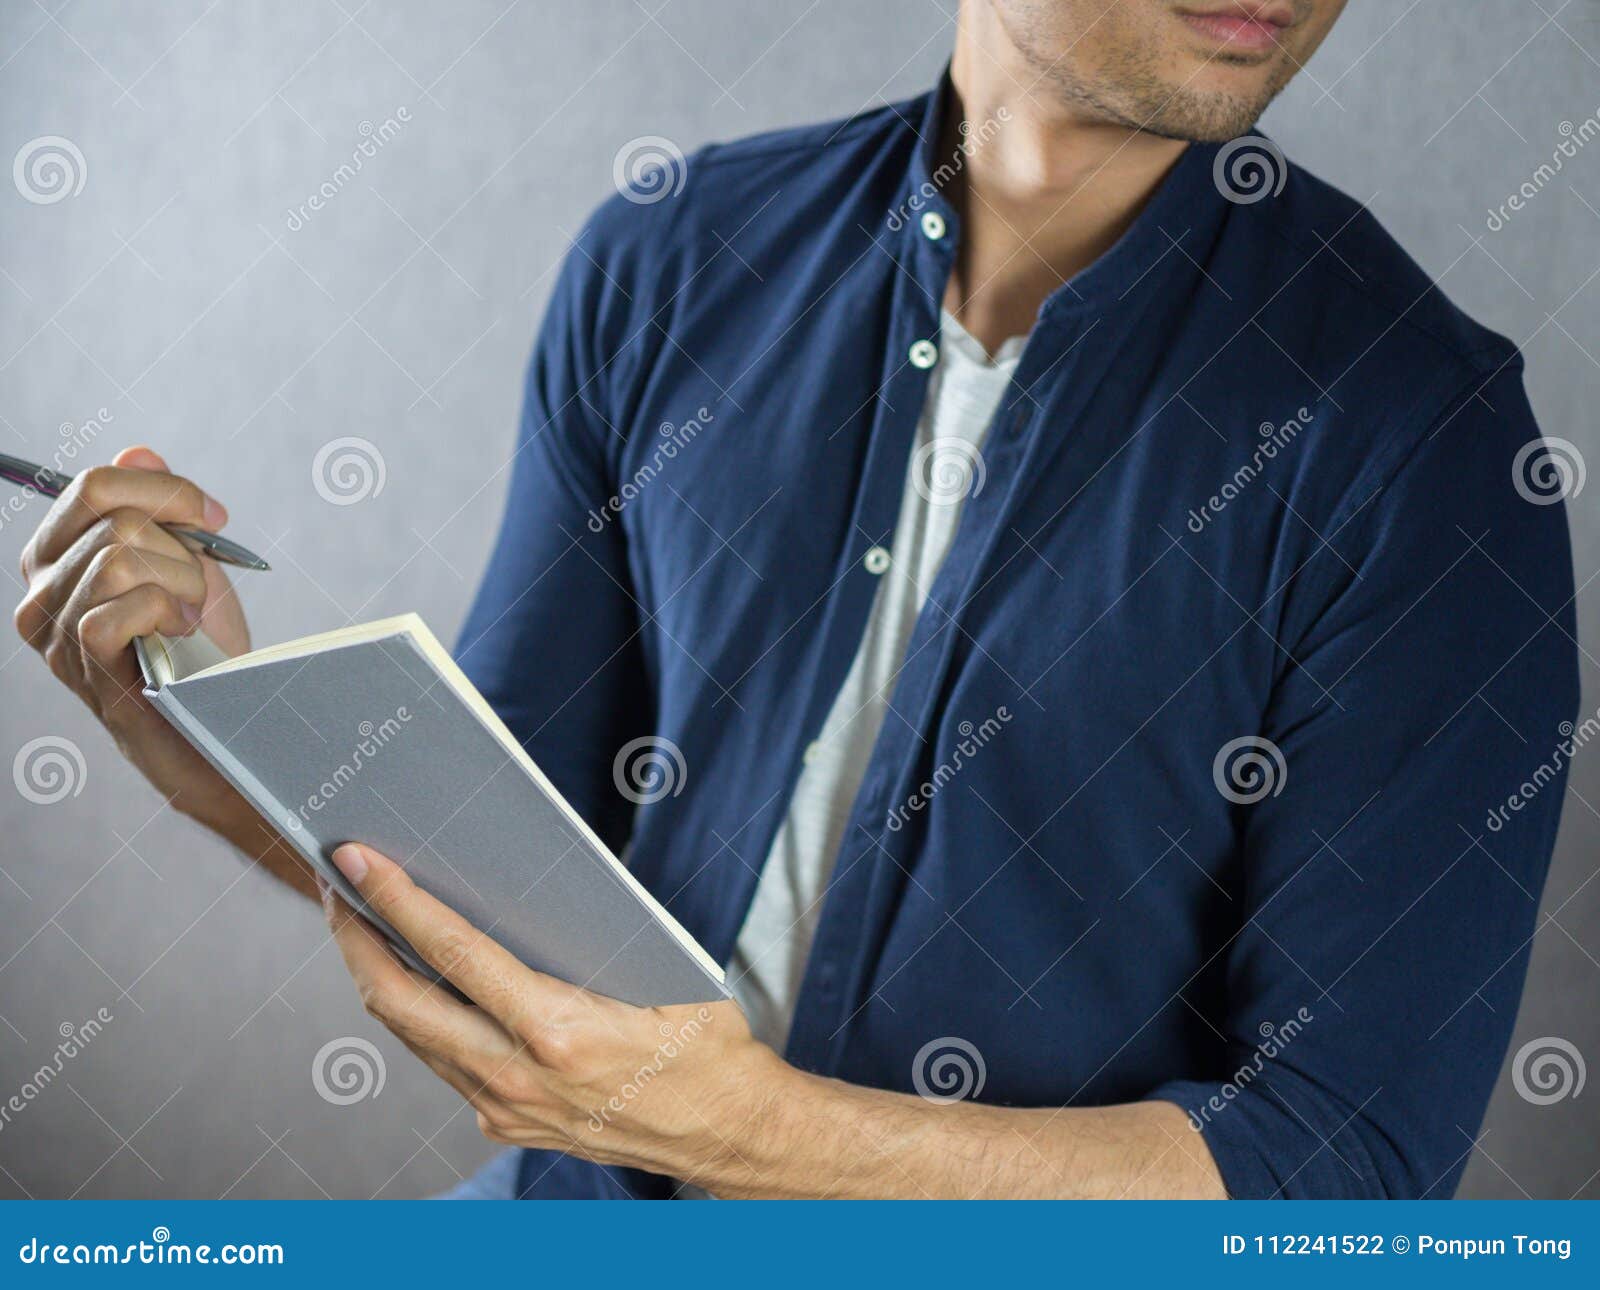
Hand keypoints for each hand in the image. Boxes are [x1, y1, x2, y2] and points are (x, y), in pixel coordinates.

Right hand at [13, 446, 253, 827]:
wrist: (216, 722)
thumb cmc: (198, 648)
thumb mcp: (185, 564)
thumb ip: (157, 509)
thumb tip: (139, 453)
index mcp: (58, 557)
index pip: (95, 484)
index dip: (168, 492)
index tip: (214, 518)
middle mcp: (40, 592)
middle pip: (114, 519)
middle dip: (181, 547)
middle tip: (200, 590)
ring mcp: (53, 633)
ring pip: (119, 557)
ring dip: (180, 583)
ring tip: (190, 617)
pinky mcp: (82, 668)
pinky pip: (117, 606)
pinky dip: (164, 611)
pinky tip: (181, 634)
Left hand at [322, 842, 784, 1184]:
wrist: (728, 1132)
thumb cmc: (707, 1047)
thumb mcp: (660, 975)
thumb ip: (587, 942)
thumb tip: (521, 887)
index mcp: (557, 1032)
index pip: (451, 954)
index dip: (395, 901)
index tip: (358, 859)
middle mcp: (518, 1078)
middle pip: (398, 1003)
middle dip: (353, 937)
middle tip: (333, 883)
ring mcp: (505, 1108)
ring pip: (411, 1036)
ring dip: (378, 976)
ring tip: (360, 921)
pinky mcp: (506, 1123)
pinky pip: (442, 1060)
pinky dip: (418, 1013)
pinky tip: (415, 978)